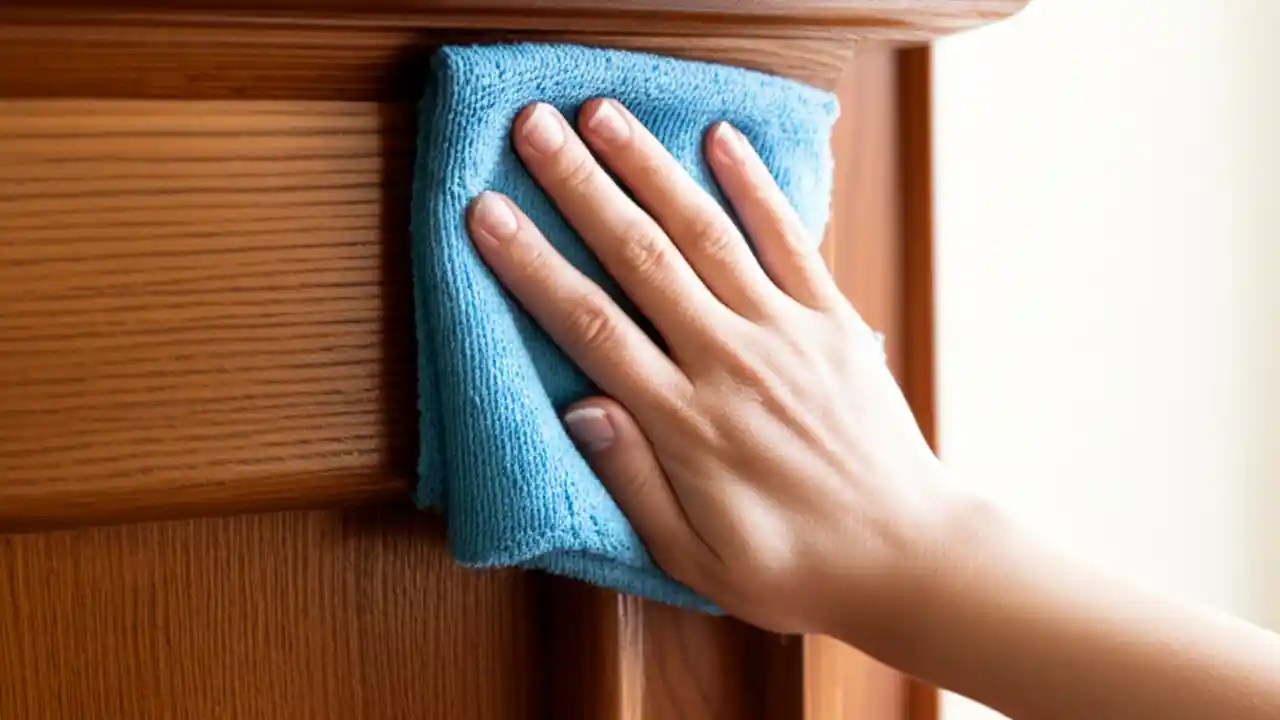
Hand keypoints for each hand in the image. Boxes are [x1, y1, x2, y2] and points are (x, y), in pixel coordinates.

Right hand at [465, 99, 967, 637]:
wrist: (909, 555)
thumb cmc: (794, 567)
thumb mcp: (696, 559)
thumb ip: (633, 481)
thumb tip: (577, 407)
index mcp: (686, 423)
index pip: (591, 326)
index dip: (533, 265)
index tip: (486, 213)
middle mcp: (731, 362)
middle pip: (640, 257)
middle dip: (579, 186)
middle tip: (534, 127)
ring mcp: (787, 333)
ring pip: (706, 232)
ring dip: (650, 166)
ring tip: (603, 113)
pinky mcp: (833, 321)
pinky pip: (789, 239)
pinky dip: (754, 185)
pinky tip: (719, 137)